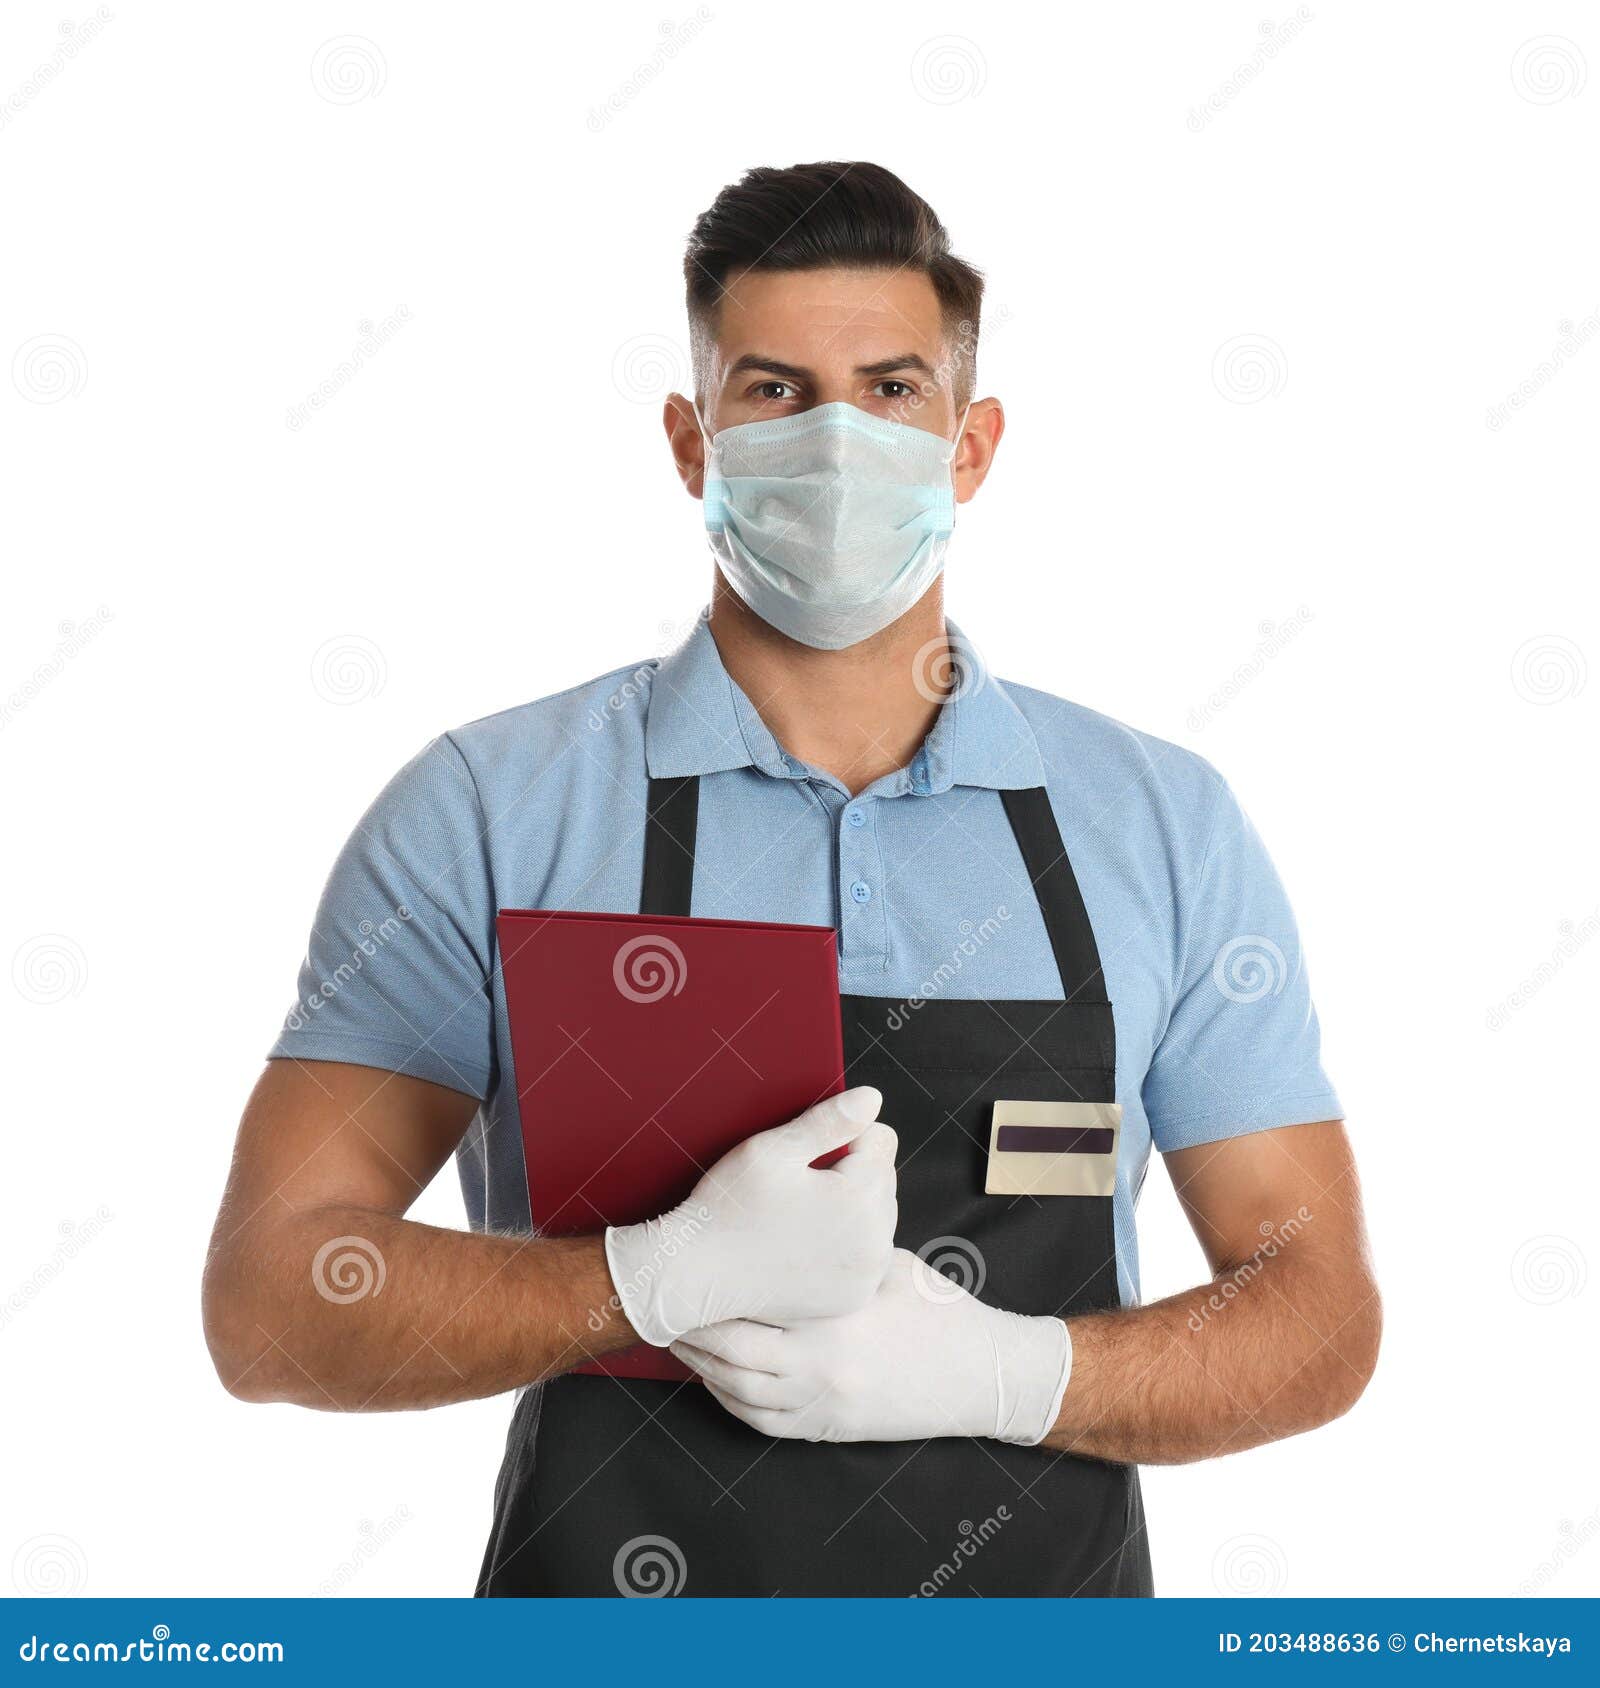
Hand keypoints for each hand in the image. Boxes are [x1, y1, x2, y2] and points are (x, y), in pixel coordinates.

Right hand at [604, 1087, 895, 1345]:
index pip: (881, 1141)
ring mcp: (865, 1277)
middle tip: (798, 1186)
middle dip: (850, 1172)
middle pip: (883, 1180)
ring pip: (877, 1217)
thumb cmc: (729, 1206)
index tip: (806, 1154)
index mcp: (860, 1199)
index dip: (843, 1136)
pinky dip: (845, 1244)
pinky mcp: (851, 1299)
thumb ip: (829, 1121)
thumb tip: (873, 1098)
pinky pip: (865, 1255)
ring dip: (851, 1208)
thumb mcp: (772, 1151)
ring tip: (800, 1214)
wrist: (695, 1274)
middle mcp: (874, 1243)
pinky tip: (806, 1243)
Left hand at [671, 1248, 1071, 1445]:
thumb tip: (797, 1212)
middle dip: (696, 1331)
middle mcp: (821, 1368)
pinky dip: (729, 1399)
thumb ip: (837, 1249)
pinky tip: (714, 1378)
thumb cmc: (939, 1310)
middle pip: (734, 1353)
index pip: (755, 1306)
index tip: (689, 1271)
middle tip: (667, 1308)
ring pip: (740, 1391)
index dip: (714, 1293)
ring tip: (679, 1339)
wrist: (980, 1375)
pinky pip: (761, 1421)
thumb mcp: (887, 1264)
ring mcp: (822, 1406)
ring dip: (702, 1366)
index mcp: (834, 1320)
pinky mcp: (827, 1430)